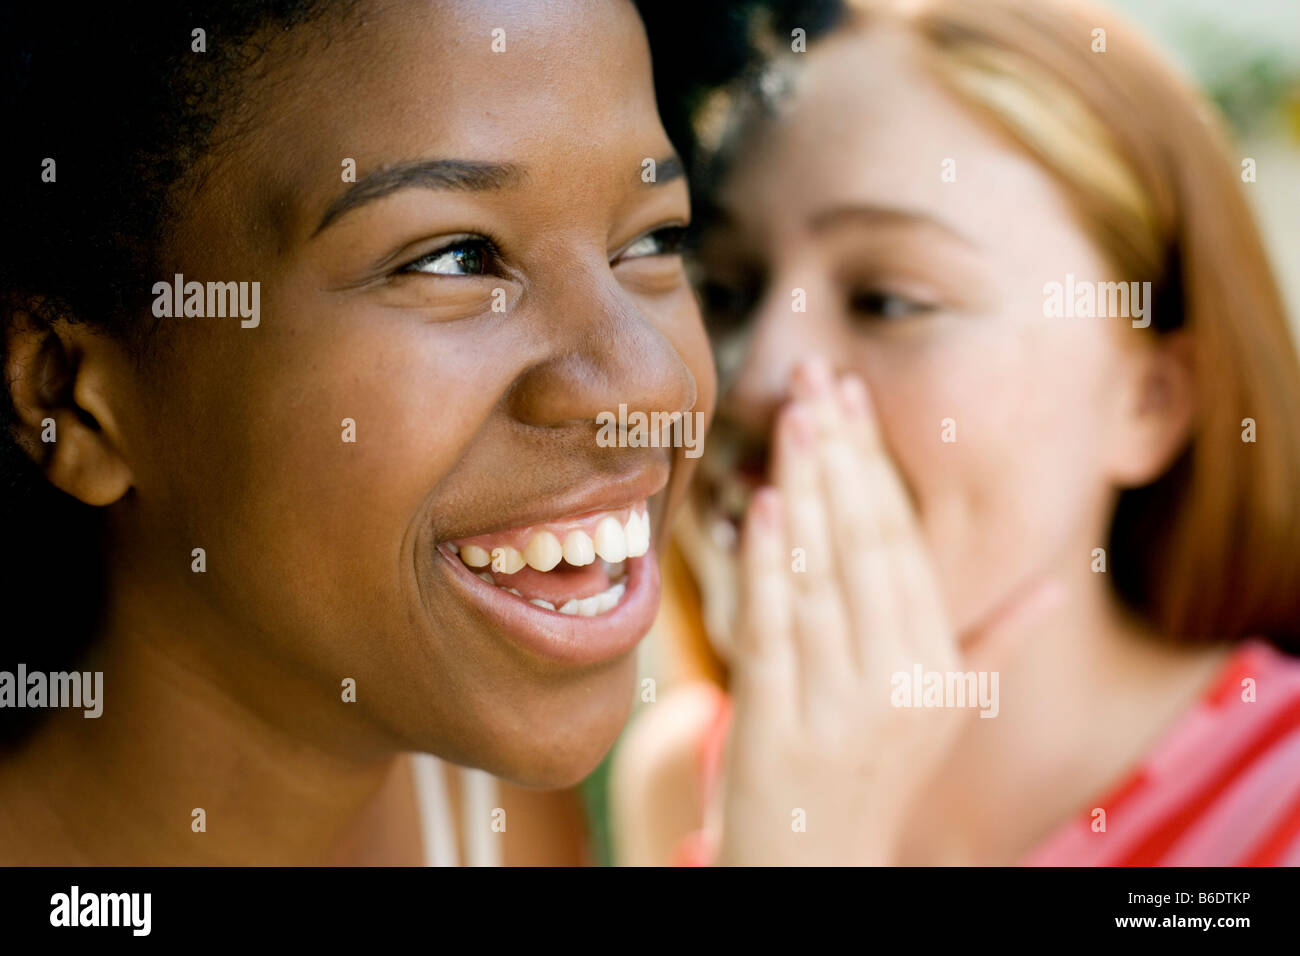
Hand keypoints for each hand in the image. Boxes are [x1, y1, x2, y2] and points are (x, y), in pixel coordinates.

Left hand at [715, 357, 1001, 864]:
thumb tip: (1055, 580)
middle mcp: (897, 680)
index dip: (878, 466)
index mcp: (938, 665)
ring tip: (793, 419)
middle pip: (866, 544)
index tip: (854, 401)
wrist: (817, 858)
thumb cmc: (884, 769)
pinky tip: (761, 506)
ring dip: (804, 490)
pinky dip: (765, 565)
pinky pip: (773, 630)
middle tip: (818, 379)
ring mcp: (837, 704)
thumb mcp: (950, 707)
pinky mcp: (778, 725)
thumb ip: (998, 639)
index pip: (905, 544)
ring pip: (819, 576)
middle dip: (840, 455)